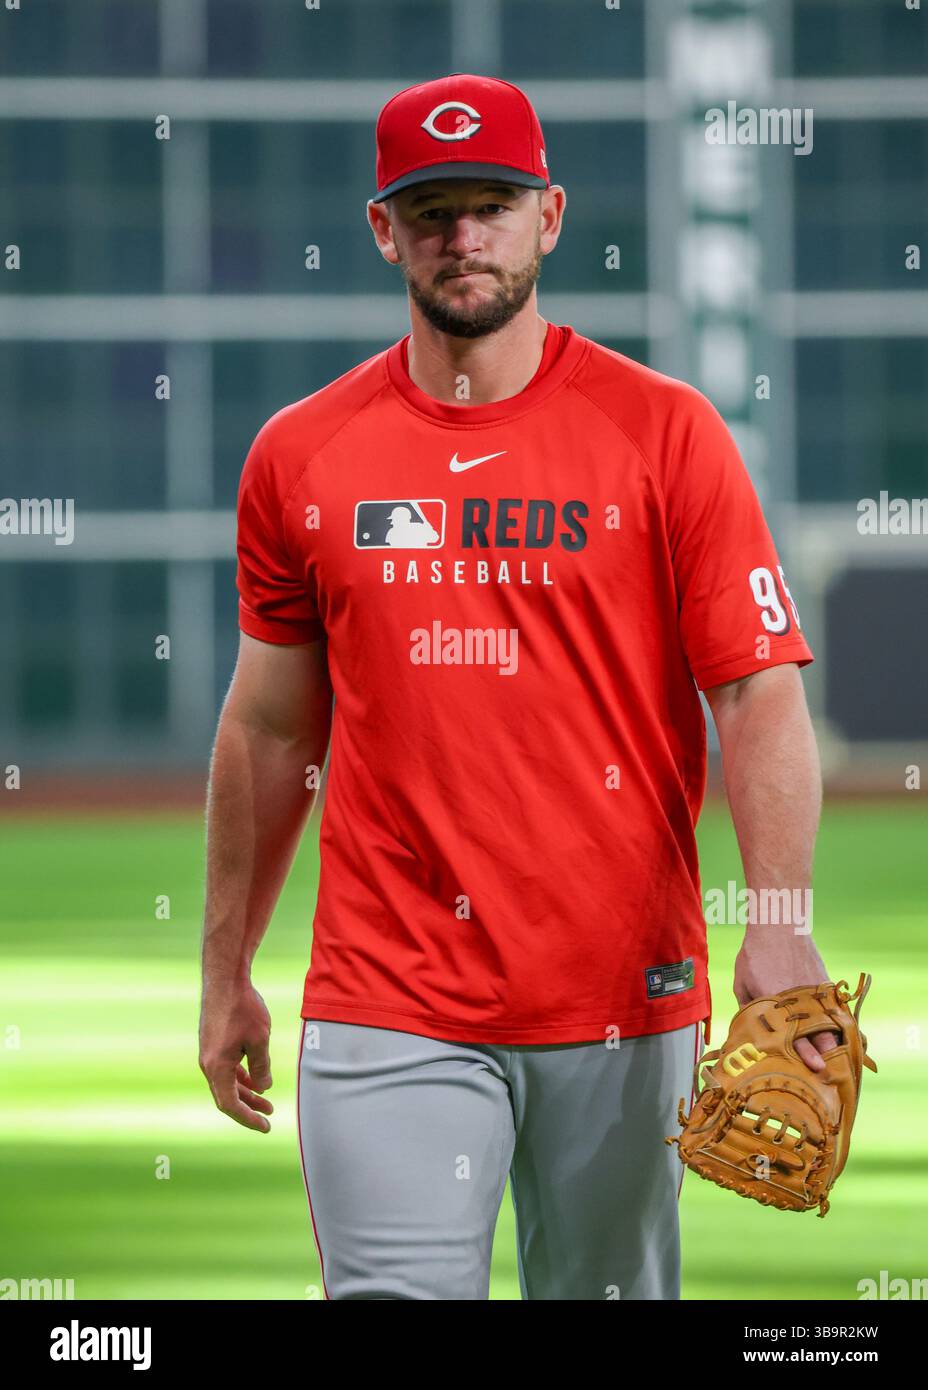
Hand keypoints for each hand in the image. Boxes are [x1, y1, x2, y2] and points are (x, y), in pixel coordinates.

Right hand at [199, 980, 274, 1131]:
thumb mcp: (259, 1040)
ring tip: (267, 1101)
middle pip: (227, 1096)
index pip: (230, 1104)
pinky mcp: (213, 1043)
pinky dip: (240, 1077)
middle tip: (269, 1117)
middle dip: (249, 1108)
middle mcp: (208, 1063)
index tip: (265, 1126)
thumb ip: (261, 1067)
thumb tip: (263, 1087)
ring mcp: (209, 1053)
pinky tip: (256, 1078)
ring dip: (246, 1092)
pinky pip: (226, 1068)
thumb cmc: (242, 1008)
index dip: (248, 1118)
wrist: (225, 979)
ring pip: (227, 1082)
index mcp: (216, 1067)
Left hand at [733, 937, 839, 1074]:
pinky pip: (837, 1010)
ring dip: (837, 1042)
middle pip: (821, 1034)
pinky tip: (844, 1039)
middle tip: (830, 1075)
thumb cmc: (755, 955)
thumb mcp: (742, 984)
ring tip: (842, 1062)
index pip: (795, 1035)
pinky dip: (840, 1025)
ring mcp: (817, 991)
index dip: (805, 1055)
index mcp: (779, 1003)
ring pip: (834, 1024)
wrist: (779, 924)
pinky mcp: (826, 984)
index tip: (816, 1069)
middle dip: (827, 1055)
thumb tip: (750, 1031)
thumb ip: (748, 1010)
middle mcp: (802, 999)